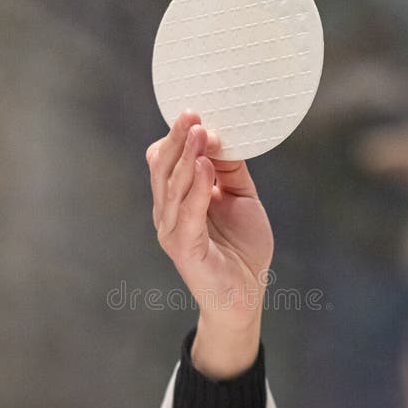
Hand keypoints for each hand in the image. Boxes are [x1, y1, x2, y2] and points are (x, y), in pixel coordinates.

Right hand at [146, 111, 273, 377]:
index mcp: (177, 199)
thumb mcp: (240, 198)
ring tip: (200, 132)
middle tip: (191, 114)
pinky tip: (205, 167)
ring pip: (170, 186)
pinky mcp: (184, 249)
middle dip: (177, 138)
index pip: (167, 160)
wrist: (245, 295)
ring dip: (185, 156)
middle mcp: (168, 212)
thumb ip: (230, 169)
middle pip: (163, 167)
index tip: (196, 112)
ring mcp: (172, 230)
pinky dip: (195, 189)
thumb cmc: (241, 248)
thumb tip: (221, 135)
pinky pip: (187, 213)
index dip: (179, 136)